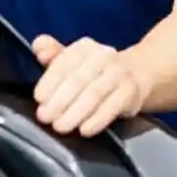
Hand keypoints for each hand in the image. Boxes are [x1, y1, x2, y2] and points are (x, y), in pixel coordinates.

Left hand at [31, 35, 151, 137]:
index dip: (50, 80)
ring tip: (60, 126)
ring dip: (75, 112)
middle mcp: (103, 56)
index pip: (65, 61)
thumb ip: (53, 54)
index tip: (39, 97)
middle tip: (45, 116)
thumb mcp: (74, 61)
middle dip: (59, 100)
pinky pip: (113, 106)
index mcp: (85, 47)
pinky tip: (84, 130)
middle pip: (78, 79)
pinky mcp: (131, 92)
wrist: (138, 73)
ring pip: (95, 93)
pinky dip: (97, 119)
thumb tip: (38, 46)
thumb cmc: (96, 71)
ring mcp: (119, 73)